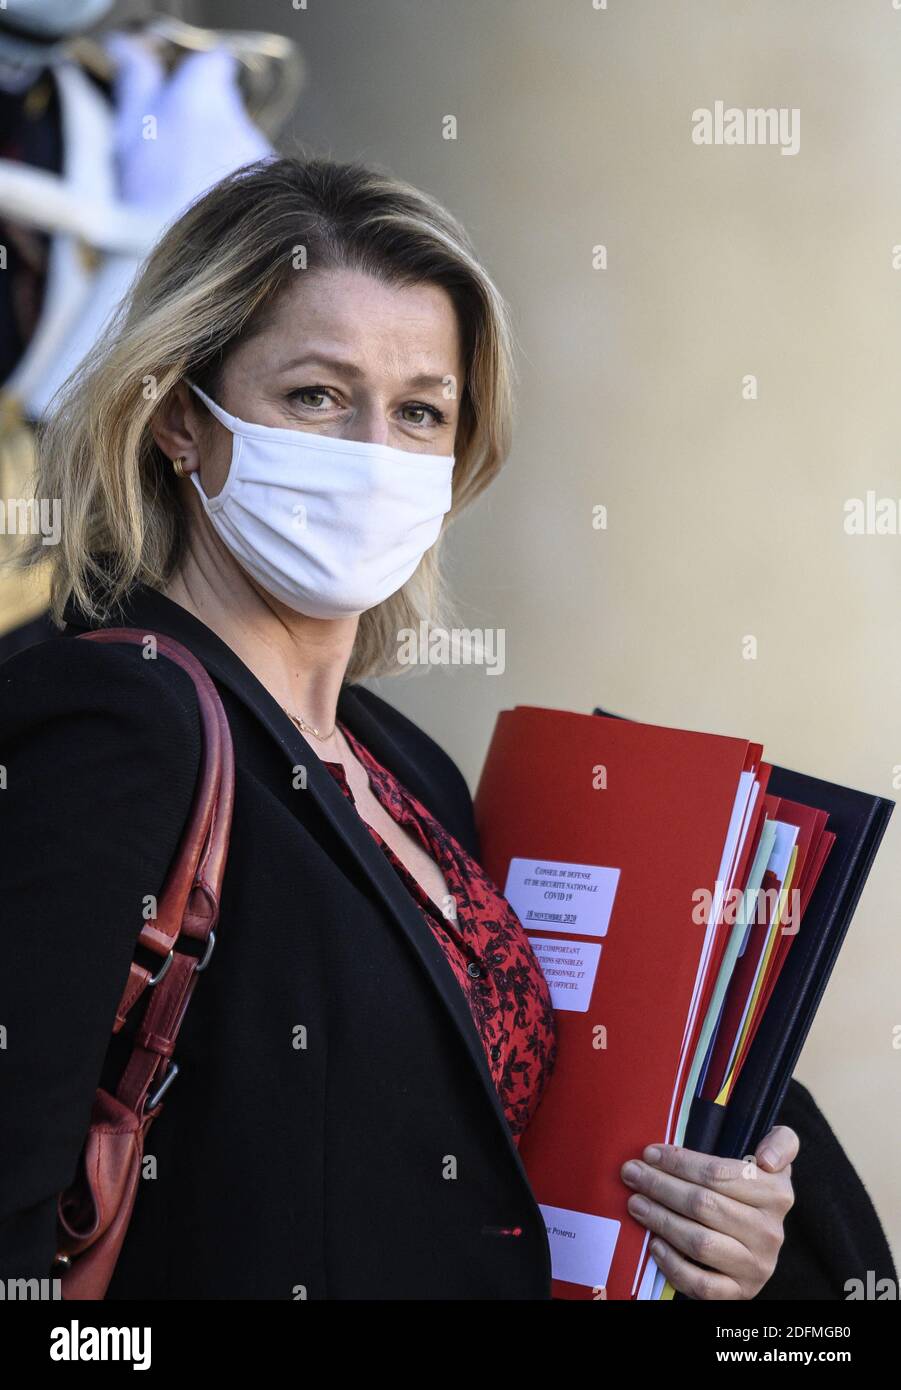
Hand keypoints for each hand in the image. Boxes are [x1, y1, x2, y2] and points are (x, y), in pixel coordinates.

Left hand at [620, 1124, 797, 1298]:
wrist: (761, 1240)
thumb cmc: (753, 1189)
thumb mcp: (774, 1160)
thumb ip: (782, 1142)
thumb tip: (767, 1159)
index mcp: (777, 1193)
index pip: (718, 1174)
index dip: (679, 1162)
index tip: (650, 1153)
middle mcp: (770, 1232)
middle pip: (704, 1205)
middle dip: (661, 1186)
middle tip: (632, 1174)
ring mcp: (756, 1265)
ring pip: (700, 1242)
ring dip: (661, 1220)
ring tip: (636, 1204)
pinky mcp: (741, 1291)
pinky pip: (702, 1284)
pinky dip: (674, 1265)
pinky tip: (655, 1245)